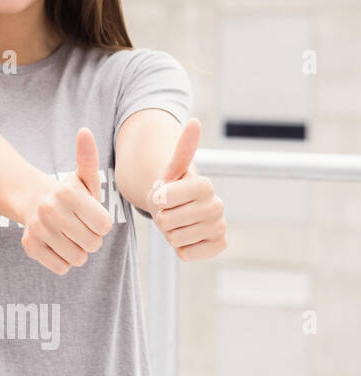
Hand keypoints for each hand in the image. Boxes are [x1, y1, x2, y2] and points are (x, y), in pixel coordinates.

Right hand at [20, 128, 113, 274]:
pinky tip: (57, 245)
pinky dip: (63, 261)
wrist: (32, 203)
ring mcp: (38, 229)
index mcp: (67, 193)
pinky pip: (61, 268)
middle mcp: (50, 210)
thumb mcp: (83, 179)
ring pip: (78, 259)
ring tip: (70, 237)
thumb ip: (88, 158)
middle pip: (93, 244)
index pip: (104, 226)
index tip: (91, 216)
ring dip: (78, 252)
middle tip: (80, 228)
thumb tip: (84, 131)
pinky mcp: (30, 247)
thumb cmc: (68, 194)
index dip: (102, 224)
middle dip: (91, 239)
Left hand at [150, 118, 226, 260]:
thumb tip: (194, 121)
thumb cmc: (171, 188)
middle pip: (166, 221)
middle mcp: (217, 205)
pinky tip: (187, 235)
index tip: (162, 194)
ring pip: (174, 238)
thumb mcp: (170, 169)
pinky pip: (185, 254)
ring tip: (177, 221)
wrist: (181, 210)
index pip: (165, 198)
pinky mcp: (219, 246)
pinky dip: (180, 248)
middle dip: (161, 217)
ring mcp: (219, 227)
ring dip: (169, 232)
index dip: (156, 198)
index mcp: (204, 185)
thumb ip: (181, 149)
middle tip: (170, 210)